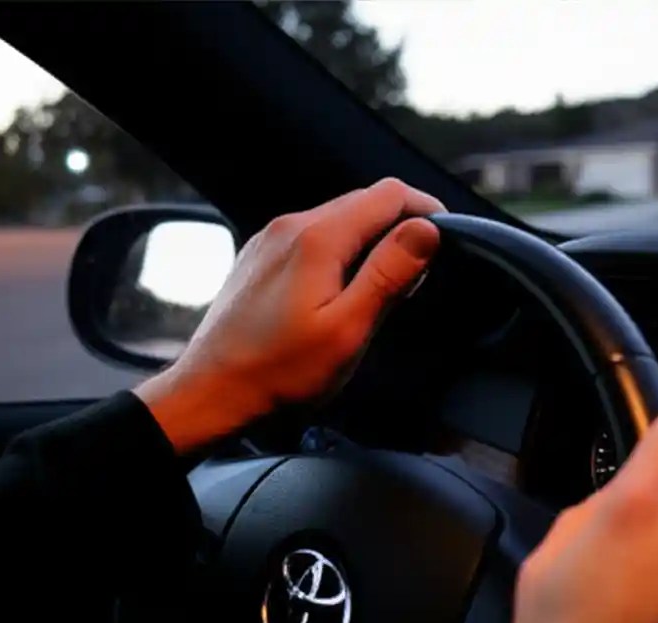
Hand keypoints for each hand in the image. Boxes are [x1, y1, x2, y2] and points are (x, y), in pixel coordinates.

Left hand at [135, 178, 444, 452]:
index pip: (388, 194)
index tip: (446, 238)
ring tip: (386, 283)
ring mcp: (271, 239)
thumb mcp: (348, 328)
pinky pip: (312, 236)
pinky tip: (343, 287)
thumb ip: (389, 273)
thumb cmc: (280, 371)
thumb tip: (426, 229)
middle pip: (363, 201)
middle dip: (400, 225)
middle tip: (420, 269)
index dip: (426, 209)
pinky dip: (340, 249)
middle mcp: (291, 226)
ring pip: (338, 217)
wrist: (211, 392)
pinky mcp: (261, 257)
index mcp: (318, 238)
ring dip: (370, 238)